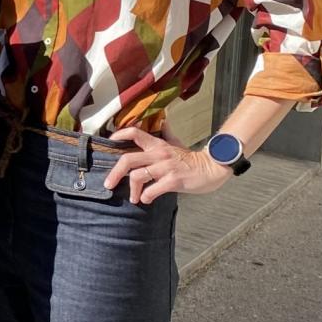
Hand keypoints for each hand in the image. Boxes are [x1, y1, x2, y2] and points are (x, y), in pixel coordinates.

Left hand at [103, 128, 232, 203]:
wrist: (212, 168)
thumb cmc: (191, 159)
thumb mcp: (177, 144)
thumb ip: (166, 135)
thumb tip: (163, 121)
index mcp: (157, 145)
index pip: (134, 133)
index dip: (119, 136)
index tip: (109, 144)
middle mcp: (159, 154)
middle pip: (128, 160)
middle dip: (114, 174)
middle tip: (109, 184)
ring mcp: (166, 167)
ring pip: (137, 176)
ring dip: (132, 190)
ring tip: (134, 197)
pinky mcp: (174, 180)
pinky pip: (152, 190)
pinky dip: (146, 196)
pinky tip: (146, 199)